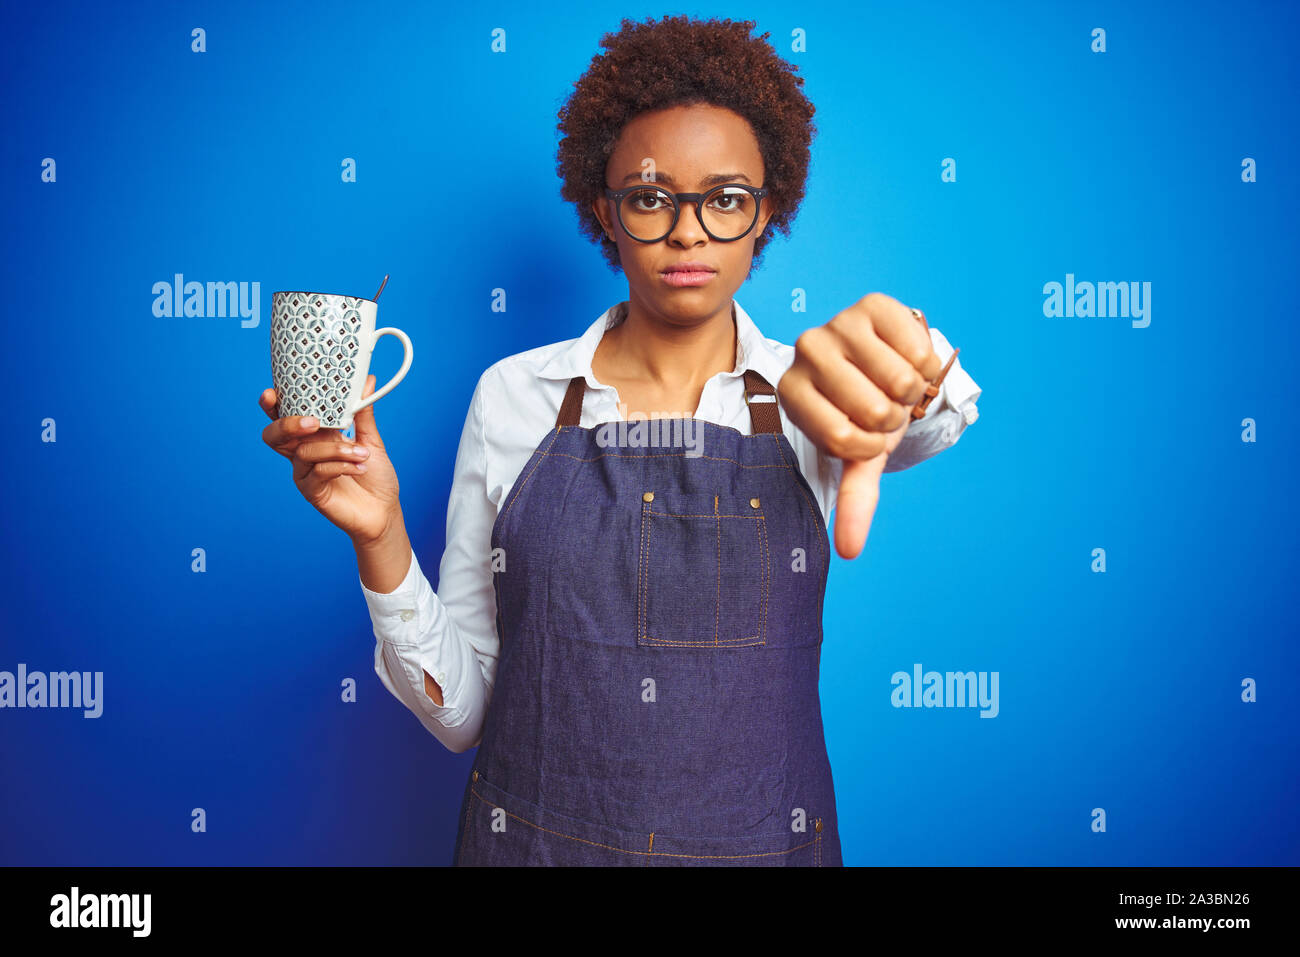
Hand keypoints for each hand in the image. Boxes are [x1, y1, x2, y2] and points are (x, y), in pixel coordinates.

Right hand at [259, 375, 402, 544]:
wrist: (384, 510)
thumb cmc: (375, 474)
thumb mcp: (370, 439)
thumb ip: (363, 412)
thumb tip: (366, 380)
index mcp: (313, 436)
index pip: (284, 416)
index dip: (273, 405)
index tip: (272, 392)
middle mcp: (304, 452)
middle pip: (274, 435)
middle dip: (287, 424)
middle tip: (313, 422)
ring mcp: (305, 473)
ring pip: (303, 452)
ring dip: (335, 449)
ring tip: (362, 453)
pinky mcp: (312, 492)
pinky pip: (317, 472)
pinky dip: (340, 465)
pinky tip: (360, 467)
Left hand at [778, 293, 941, 559]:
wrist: (888, 362)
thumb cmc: (865, 412)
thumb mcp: (859, 455)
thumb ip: (853, 500)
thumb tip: (850, 550)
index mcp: (792, 393)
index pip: (842, 439)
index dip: (869, 445)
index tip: (865, 433)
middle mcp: (805, 351)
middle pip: (874, 410)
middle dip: (893, 417)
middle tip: (884, 404)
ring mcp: (837, 323)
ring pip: (900, 381)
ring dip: (912, 391)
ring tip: (896, 383)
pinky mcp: (873, 304)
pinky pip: (919, 351)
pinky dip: (926, 364)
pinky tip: (908, 358)